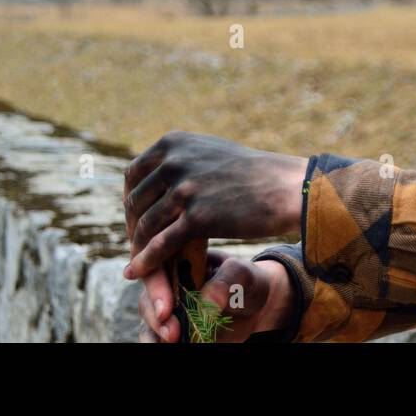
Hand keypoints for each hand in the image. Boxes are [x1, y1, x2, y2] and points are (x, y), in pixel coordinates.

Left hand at [123, 131, 305, 279]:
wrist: (284, 187)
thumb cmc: (251, 173)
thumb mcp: (208, 152)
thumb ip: (180, 158)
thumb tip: (155, 169)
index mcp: (173, 143)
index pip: (134, 175)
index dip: (131, 201)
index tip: (136, 219)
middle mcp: (174, 161)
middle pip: (135, 202)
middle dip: (132, 227)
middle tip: (138, 246)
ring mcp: (185, 188)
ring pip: (145, 225)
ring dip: (138, 248)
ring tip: (139, 263)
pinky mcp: (197, 217)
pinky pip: (161, 244)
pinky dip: (146, 261)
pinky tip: (137, 273)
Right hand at [137, 250, 297, 342]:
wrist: (256, 306)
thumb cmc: (245, 280)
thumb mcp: (241, 273)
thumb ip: (225, 282)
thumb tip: (207, 303)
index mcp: (179, 257)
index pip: (157, 266)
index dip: (156, 287)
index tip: (165, 309)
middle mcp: (167, 281)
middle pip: (148, 297)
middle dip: (155, 316)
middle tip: (172, 333)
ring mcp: (168, 305)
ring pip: (149, 319)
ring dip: (155, 332)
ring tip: (172, 340)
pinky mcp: (172, 327)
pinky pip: (157, 336)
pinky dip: (158, 341)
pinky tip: (169, 344)